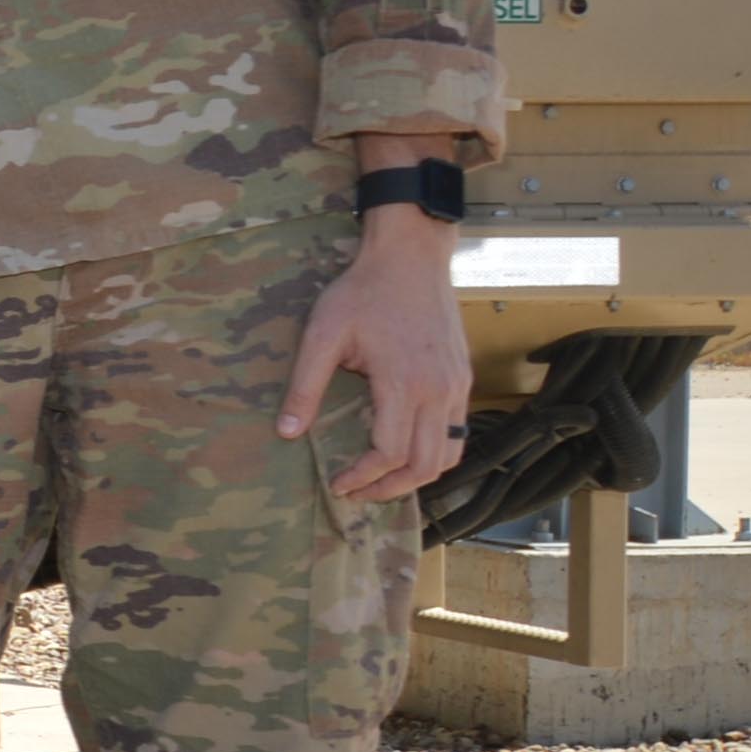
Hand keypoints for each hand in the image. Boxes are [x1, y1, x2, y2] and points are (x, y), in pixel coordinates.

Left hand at [278, 207, 474, 504]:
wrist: (411, 258)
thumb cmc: (363, 292)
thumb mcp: (323, 334)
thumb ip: (305, 386)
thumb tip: (287, 432)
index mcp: (404, 383)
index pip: (390, 453)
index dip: (363, 478)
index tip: (338, 485)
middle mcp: (439, 390)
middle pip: (425, 464)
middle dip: (390, 489)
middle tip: (357, 493)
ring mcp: (457, 386)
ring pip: (448, 453)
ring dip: (417, 476)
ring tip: (381, 481)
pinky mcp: (463, 378)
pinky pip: (457, 431)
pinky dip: (436, 453)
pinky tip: (406, 452)